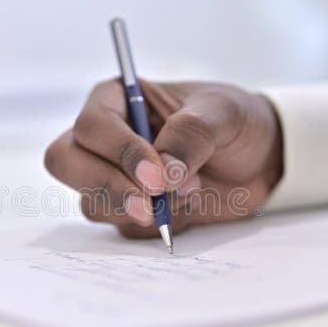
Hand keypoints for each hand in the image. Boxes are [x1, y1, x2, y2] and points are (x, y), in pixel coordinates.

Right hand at [44, 78, 283, 237]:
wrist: (260, 159)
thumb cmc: (235, 120)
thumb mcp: (223, 112)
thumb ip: (192, 133)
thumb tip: (164, 173)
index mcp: (117, 98)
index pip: (92, 125)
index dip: (119, 153)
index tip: (157, 178)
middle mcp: (105, 137)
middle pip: (67, 163)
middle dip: (107, 187)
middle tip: (150, 208)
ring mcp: (112, 175)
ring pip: (92, 201)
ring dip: (140, 208)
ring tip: (193, 192)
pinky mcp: (128, 208)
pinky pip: (122, 227)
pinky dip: (158, 225)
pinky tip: (189, 206)